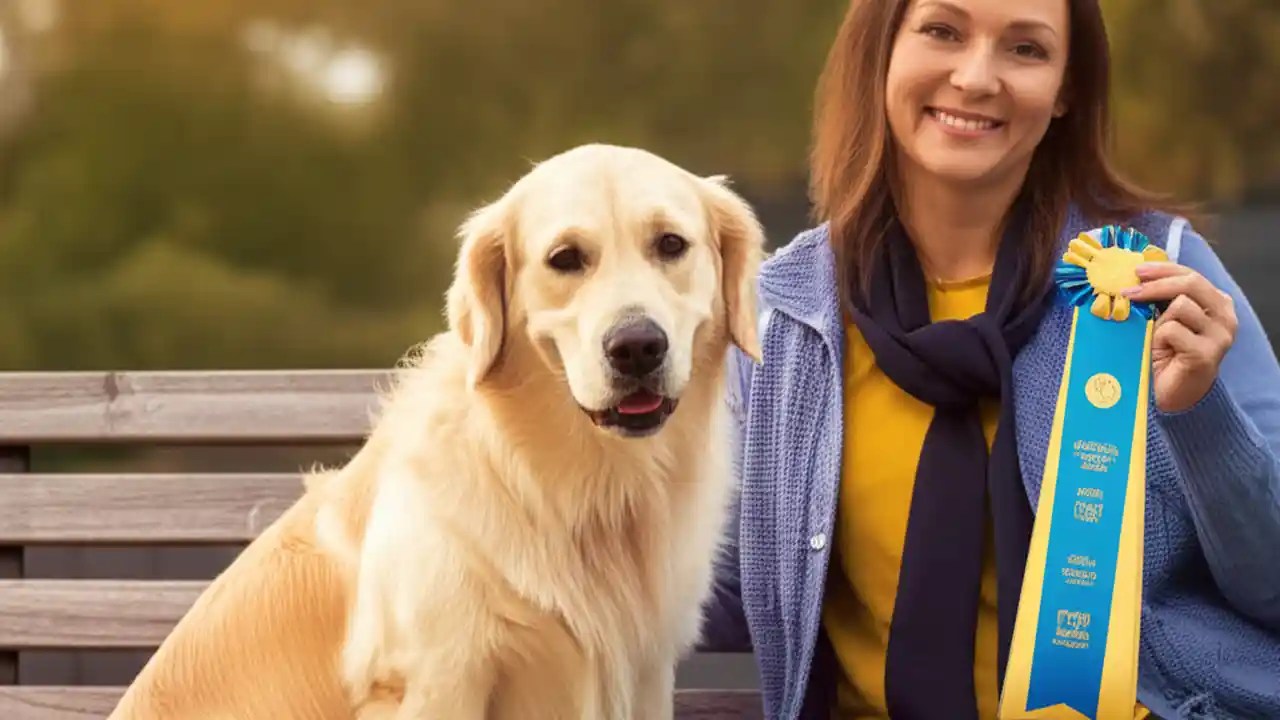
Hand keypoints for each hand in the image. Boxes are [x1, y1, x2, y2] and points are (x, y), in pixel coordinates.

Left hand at [1122, 262, 1237, 412]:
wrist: (1171, 396)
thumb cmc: (1165, 356)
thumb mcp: (1163, 321)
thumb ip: (1161, 299)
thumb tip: (1135, 275)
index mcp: (1216, 304)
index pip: (1191, 274)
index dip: (1163, 269)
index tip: (1137, 270)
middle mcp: (1224, 317)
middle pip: (1191, 283)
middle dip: (1156, 284)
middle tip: (1130, 290)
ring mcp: (1219, 336)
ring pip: (1182, 305)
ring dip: (1158, 319)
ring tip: (1155, 338)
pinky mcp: (1206, 353)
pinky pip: (1173, 330)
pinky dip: (1158, 338)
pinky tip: (1161, 352)